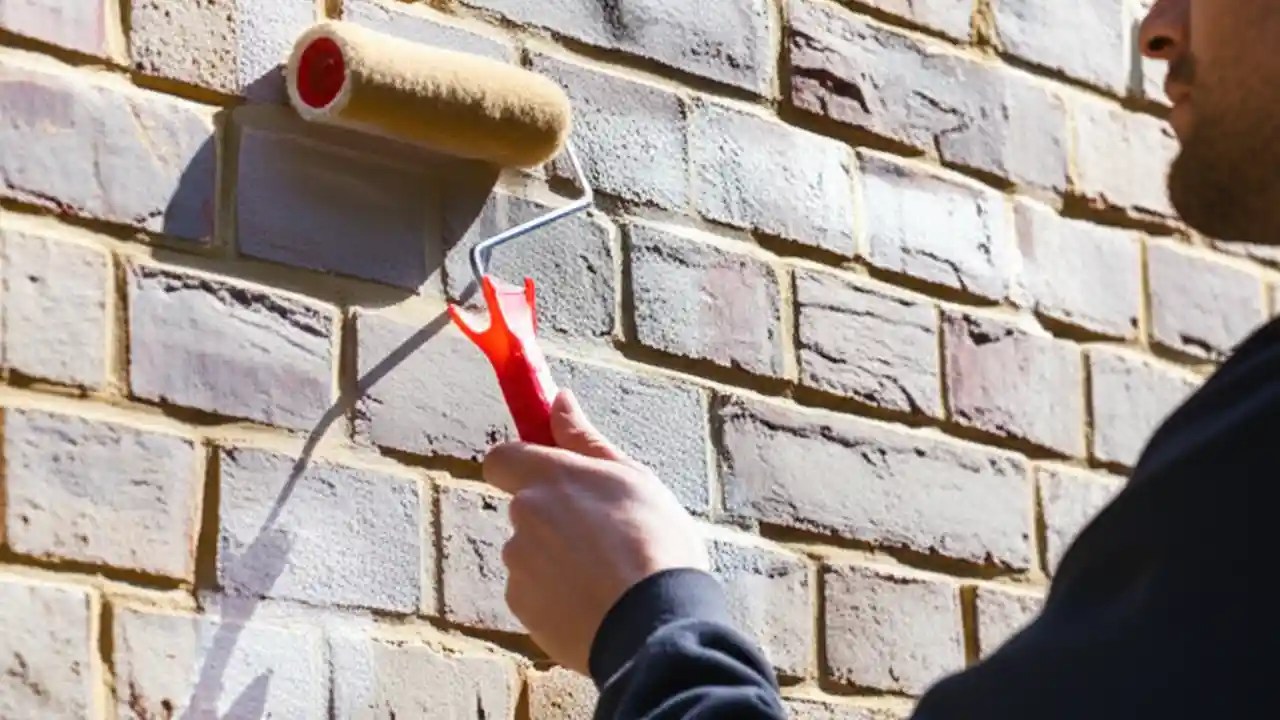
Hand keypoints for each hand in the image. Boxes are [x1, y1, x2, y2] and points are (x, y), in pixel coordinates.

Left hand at [482, 389, 708, 674]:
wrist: (654, 624)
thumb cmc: (654, 542)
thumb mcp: (632, 478)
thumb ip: (585, 440)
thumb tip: (559, 400)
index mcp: (550, 478)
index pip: (501, 457)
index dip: (521, 463)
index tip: (549, 472)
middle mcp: (524, 517)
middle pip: (526, 509)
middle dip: (554, 519)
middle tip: (604, 535)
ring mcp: (519, 565)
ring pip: (531, 553)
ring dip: (557, 559)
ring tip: (607, 576)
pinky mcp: (522, 608)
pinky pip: (534, 593)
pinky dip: (556, 595)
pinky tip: (595, 602)